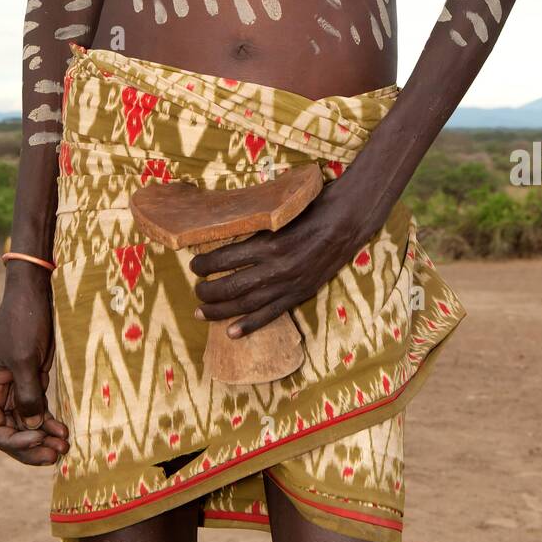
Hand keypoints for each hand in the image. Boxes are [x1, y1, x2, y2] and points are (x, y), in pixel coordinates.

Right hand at [0, 263, 69, 465]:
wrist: (35, 292)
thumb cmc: (24, 321)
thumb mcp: (24, 358)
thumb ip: (28, 394)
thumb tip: (33, 426)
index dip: (14, 443)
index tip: (38, 439)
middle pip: (10, 433)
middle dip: (31, 447)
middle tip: (55, 456)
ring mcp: (16, 386)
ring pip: (26, 424)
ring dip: (43, 437)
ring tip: (64, 447)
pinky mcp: (33, 379)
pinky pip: (38, 410)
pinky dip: (49, 422)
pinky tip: (63, 430)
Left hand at [189, 181, 367, 338]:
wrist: (347, 221)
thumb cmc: (312, 209)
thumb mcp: (278, 214)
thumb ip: (256, 229)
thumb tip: (227, 236)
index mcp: (269, 244)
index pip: (226, 259)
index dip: (206, 264)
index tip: (194, 265)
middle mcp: (276, 268)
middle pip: (232, 286)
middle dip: (208, 291)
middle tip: (195, 291)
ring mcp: (289, 284)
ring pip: (247, 305)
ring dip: (221, 311)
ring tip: (202, 313)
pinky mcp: (300, 294)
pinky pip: (271, 314)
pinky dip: (250, 325)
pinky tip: (231, 332)